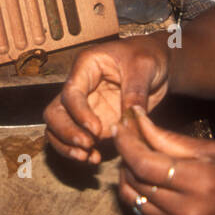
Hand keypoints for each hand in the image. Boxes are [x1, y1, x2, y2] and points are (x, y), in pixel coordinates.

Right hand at [43, 36, 171, 164]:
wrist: (158, 64)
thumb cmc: (147, 55)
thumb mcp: (143, 66)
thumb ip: (135, 92)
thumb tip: (128, 119)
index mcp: (86, 66)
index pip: (71, 92)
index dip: (79, 113)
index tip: (95, 130)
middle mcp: (80, 87)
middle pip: (55, 112)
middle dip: (66, 132)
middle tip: (87, 145)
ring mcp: (85, 107)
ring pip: (58, 129)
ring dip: (67, 146)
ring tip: (88, 157)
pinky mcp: (94, 122)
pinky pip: (77, 140)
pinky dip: (80, 152)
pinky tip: (95, 159)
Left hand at [115, 107, 214, 214]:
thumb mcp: (213, 151)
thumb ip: (171, 139)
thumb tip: (138, 122)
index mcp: (198, 182)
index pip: (144, 163)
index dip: (126, 143)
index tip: (119, 126)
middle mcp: (184, 211)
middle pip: (134, 181)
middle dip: (125, 157)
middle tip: (128, 138)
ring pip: (133, 201)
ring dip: (128, 178)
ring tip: (137, 159)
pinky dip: (140, 197)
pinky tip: (151, 183)